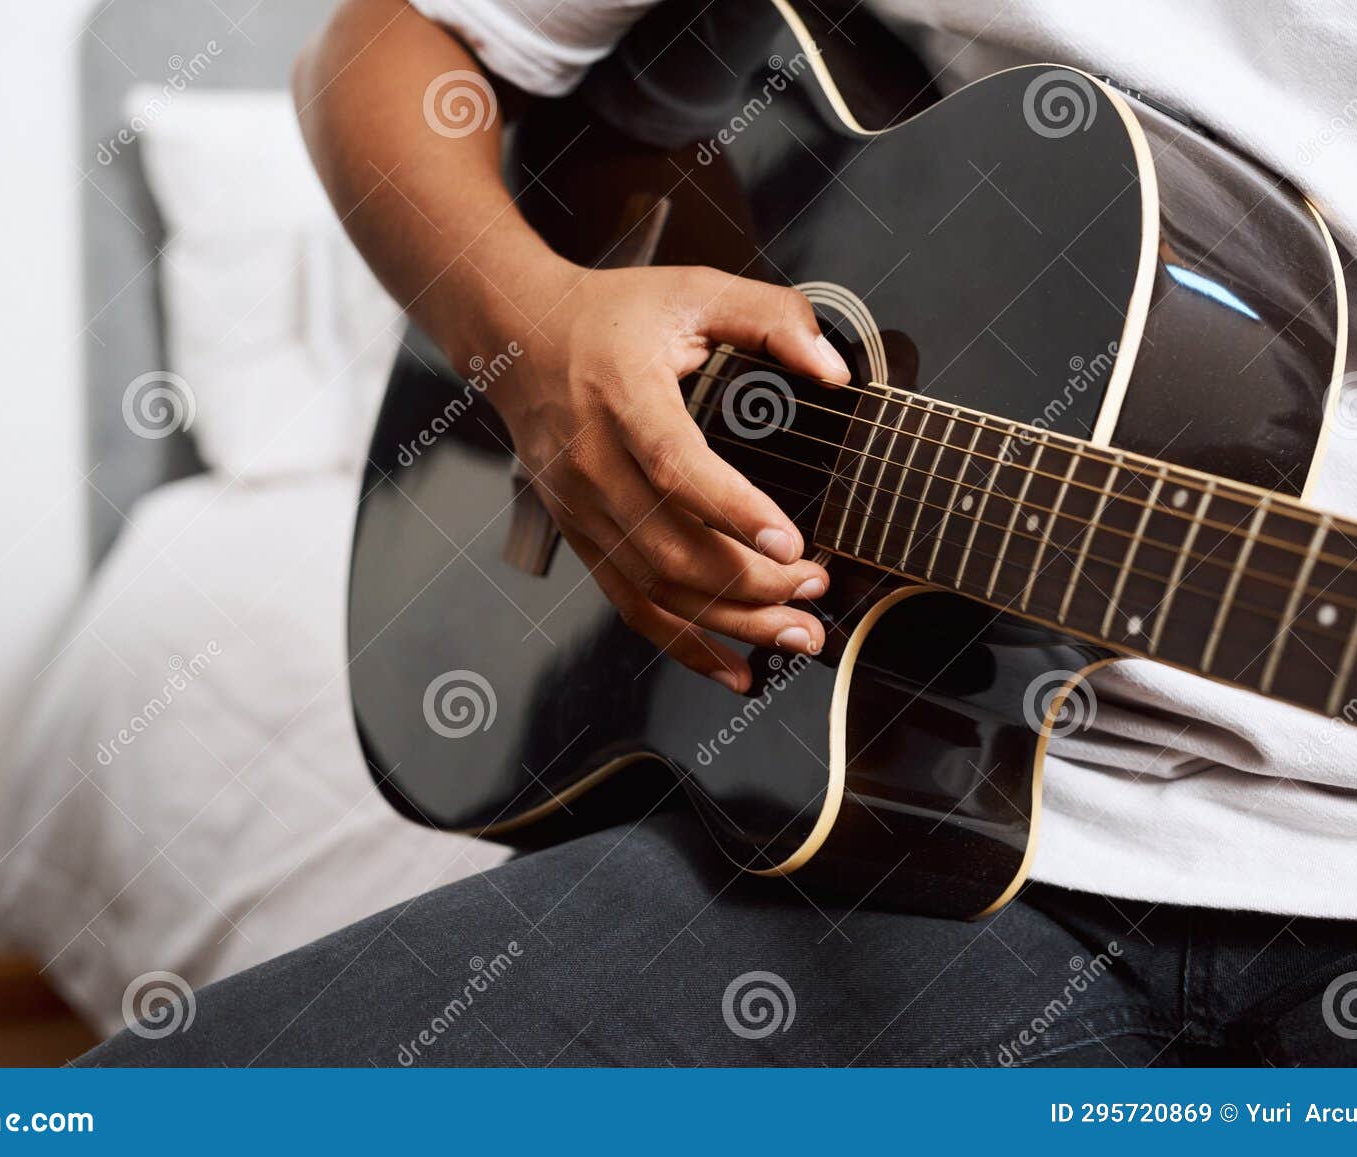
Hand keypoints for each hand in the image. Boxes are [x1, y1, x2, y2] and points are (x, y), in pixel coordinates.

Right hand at [479, 262, 851, 692]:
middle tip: (817, 590)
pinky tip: (734, 668)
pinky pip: (631, 604)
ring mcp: (582, 507)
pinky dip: (684, 644)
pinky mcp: (582, 535)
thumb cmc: (614, 316)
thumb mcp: (696, 289)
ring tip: (797, 634)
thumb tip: (835, 372)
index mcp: (622, 394)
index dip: (732, 511)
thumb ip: (771, 318)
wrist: (521, 338)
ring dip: (730, 622)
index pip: (674, 465)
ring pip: (654, 588)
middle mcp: (592, 460)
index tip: (790, 543)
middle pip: (669, 546)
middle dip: (751, 584)